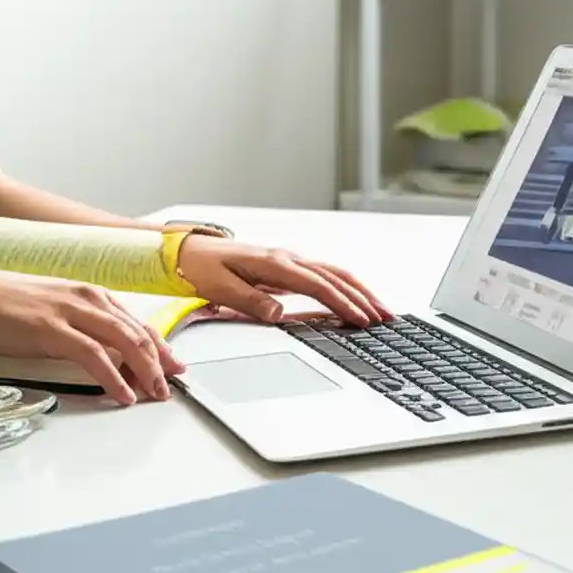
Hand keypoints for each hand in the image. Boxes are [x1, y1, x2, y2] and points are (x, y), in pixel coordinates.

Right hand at [0, 268, 185, 404]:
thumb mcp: (48, 309)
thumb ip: (75, 323)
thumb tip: (95, 348)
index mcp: (85, 292)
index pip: (134, 320)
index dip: (158, 345)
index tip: (170, 363)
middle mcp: (85, 298)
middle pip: (138, 331)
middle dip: (160, 361)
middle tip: (171, 384)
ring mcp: (70, 312)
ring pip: (126, 342)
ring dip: (145, 371)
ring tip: (153, 394)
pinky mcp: (53, 331)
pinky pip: (96, 358)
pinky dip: (115, 378)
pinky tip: (123, 395)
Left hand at [176, 235, 393, 326]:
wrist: (187, 253)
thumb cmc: (201, 269)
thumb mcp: (221, 288)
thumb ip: (250, 300)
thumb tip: (278, 312)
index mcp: (273, 263)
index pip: (318, 285)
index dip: (342, 303)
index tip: (361, 319)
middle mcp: (286, 259)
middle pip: (335, 276)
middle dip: (362, 297)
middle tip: (385, 317)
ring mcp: (288, 262)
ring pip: (333, 274)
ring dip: (358, 291)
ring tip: (379, 310)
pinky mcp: (285, 268)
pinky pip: (322, 276)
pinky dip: (342, 287)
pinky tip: (352, 300)